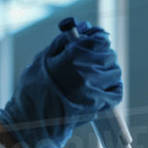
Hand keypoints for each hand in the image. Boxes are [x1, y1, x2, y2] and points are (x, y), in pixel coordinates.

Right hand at [0, 19, 122, 147]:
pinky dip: (113, 88)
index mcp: (72, 56)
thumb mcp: (43, 59)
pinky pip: (116, 93)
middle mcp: (86, 71)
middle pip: (109, 55)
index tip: (96, 38)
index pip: (100, 39)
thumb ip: (64, 41)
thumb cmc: (33, 89)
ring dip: (109, 71)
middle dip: (102, 54)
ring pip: (115, 73)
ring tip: (97, 75)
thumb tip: (83, 27)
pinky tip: (104, 88)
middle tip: (94, 58)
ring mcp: (93, 90)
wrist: (31, 120)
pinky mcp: (97, 106)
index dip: (99, 37)